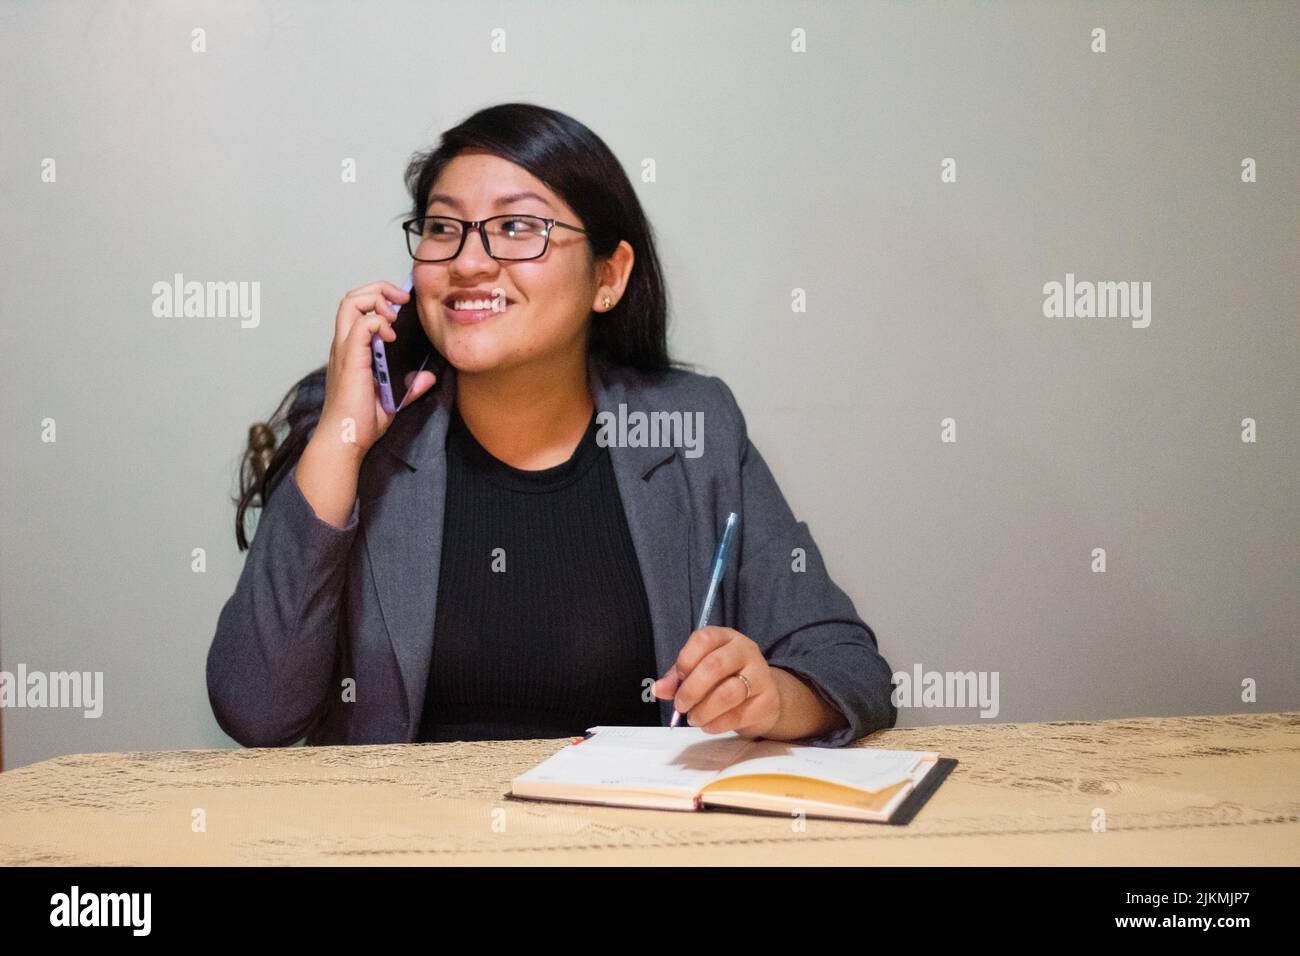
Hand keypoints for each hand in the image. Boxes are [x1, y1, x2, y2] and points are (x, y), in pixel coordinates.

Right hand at [317, 280, 437, 461]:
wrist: (346, 440)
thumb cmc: (361, 422)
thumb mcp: (393, 399)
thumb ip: (410, 386)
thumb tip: (428, 376)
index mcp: (351, 349)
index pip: (357, 308)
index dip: (378, 298)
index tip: (401, 306)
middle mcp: (343, 344)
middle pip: (351, 297)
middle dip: (378, 289)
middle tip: (402, 300)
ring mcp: (344, 350)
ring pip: (351, 302)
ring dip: (377, 299)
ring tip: (395, 313)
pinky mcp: (351, 359)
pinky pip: (362, 325)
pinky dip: (379, 322)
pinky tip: (392, 336)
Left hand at [653, 626, 780, 737]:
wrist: (761, 697)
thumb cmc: (724, 679)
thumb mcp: (698, 671)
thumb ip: (677, 678)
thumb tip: (658, 689)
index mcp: (725, 637)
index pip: (704, 639)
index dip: (685, 660)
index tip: (676, 680)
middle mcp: (746, 650)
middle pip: (715, 666)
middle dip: (691, 690)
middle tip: (680, 706)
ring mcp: (760, 675)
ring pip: (728, 693)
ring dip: (704, 710)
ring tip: (694, 718)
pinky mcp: (768, 701)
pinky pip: (738, 715)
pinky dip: (717, 724)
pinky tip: (709, 725)